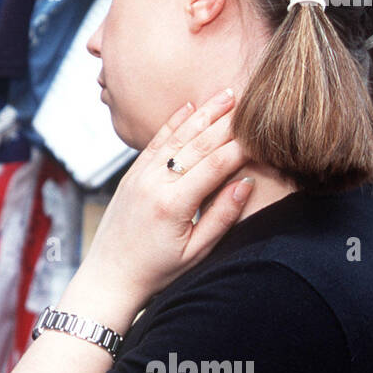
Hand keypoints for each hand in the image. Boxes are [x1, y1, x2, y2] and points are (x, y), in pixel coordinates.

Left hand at [56, 88, 252, 333]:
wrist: (109, 277)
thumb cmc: (156, 271)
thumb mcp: (195, 253)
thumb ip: (221, 216)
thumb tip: (246, 183)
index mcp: (172, 205)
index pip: (215, 166)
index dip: (241, 147)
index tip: (263, 132)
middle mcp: (153, 184)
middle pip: (196, 145)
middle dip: (225, 121)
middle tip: (249, 99)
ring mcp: (138, 177)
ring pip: (175, 137)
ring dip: (202, 114)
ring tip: (226, 95)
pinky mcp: (130, 176)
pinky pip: (154, 143)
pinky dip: (172, 124)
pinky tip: (189, 108)